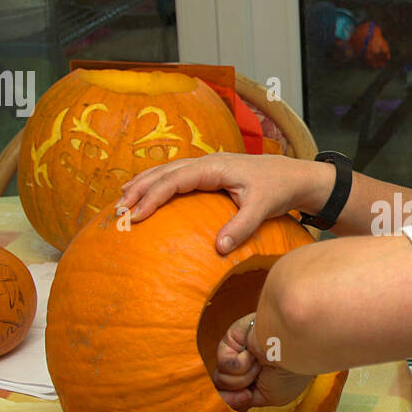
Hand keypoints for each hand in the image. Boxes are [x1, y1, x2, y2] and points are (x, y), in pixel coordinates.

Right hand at [116, 154, 325, 254]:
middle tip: (117, 211)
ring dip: (143, 184)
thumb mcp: (263, 208)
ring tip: (121, 202)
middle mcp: (206, 162)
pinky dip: (156, 183)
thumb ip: (241, 227)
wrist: (295, 175)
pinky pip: (176, 175)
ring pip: (166, 171)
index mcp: (214, 167)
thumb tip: (218, 248)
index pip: (174, 180)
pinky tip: (146, 194)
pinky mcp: (209, 173)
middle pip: (163, 172)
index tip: (136, 216)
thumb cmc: (279, 189)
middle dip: (138, 189)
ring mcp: (206, 166)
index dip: (152, 196)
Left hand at [212, 313, 314, 411]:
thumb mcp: (268, 397)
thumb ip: (241, 400)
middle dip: (237, 390)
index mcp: (258, 377)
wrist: (294, 347)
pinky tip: (253, 354)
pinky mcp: (231, 339)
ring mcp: (237, 352)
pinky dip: (240, 363)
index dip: (235, 400)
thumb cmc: (290, 373)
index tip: (246, 396)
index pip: (232, 395)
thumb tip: (222, 400)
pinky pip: (223, 363)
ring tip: (261, 363)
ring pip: (222, 378)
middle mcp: (246, 365)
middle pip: (223, 388)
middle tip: (258, 376)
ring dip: (244, 376)